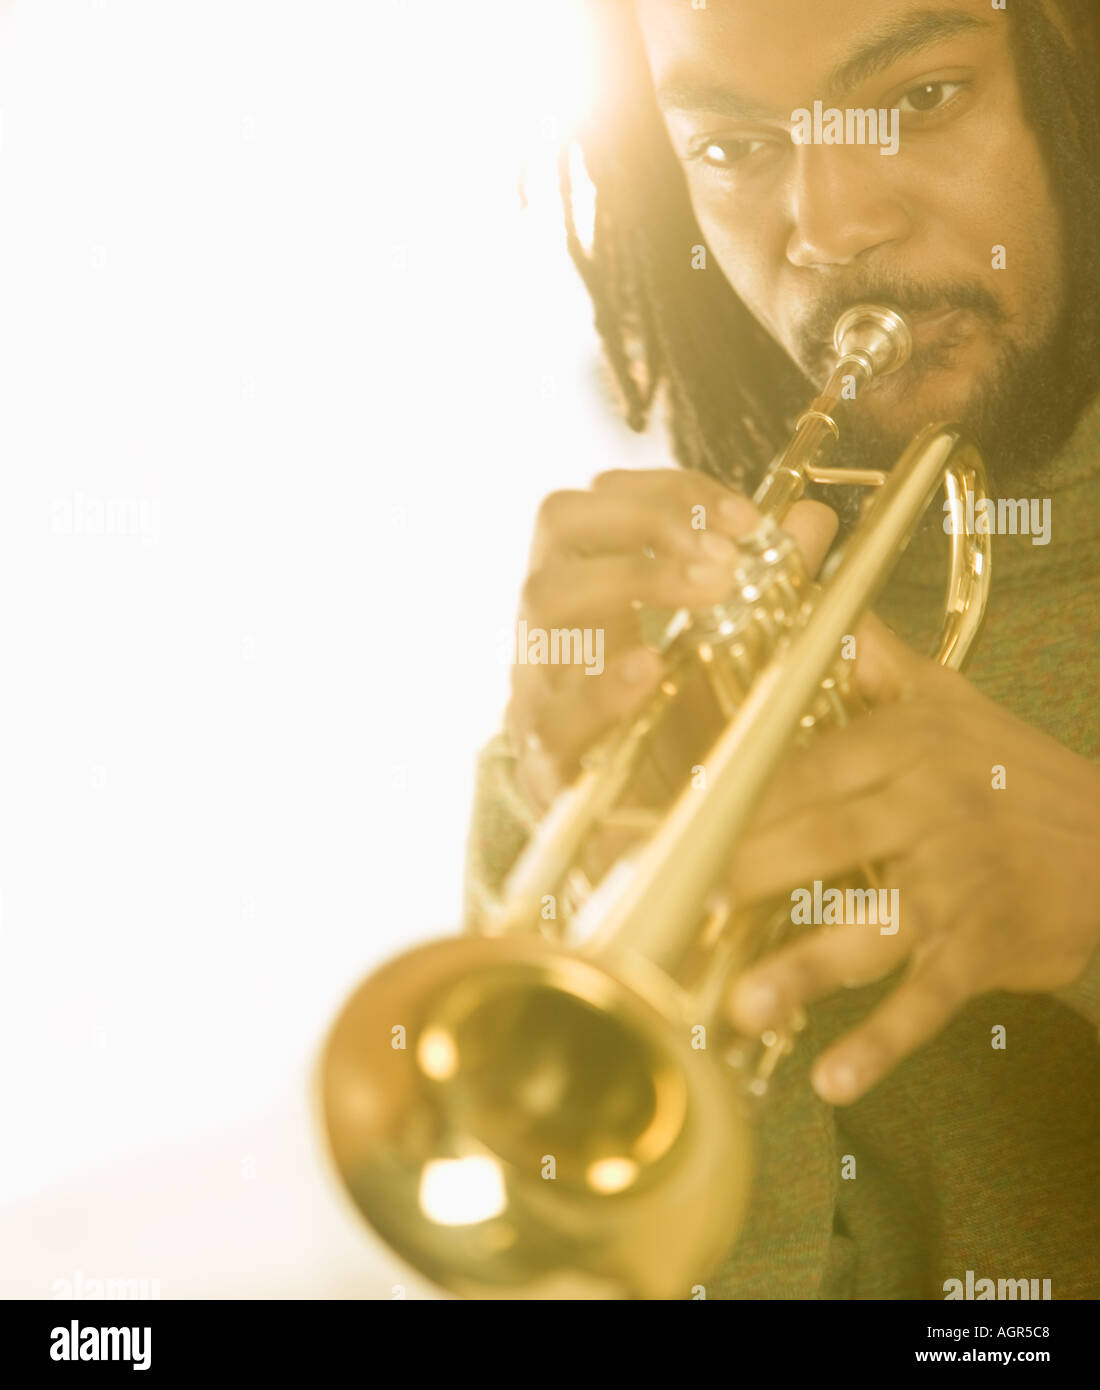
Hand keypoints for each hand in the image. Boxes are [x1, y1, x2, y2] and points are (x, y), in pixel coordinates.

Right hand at [506, 468, 837, 812]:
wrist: (637, 848)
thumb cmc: (675, 734)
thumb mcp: (726, 654)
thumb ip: (765, 584)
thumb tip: (813, 517)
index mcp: (588, 586)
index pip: (600, 498)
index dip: (666, 491)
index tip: (746, 518)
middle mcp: (553, 622)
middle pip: (558, 524)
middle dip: (649, 521)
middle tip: (729, 551)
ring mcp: (538, 685)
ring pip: (544, 602)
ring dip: (631, 580)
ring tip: (709, 590)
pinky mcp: (543, 761)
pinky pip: (551, 714)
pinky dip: (599, 688)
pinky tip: (649, 670)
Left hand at [726, 615, 1099, 1105]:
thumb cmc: (1021, 770)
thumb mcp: (955, 701)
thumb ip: (880, 662)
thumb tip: (827, 603)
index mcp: (909, 747)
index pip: (807, 769)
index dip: (737, 799)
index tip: (670, 825)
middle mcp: (931, 807)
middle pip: (826, 838)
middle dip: (751, 873)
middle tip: (680, 905)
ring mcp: (960, 881)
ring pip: (873, 922)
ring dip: (807, 965)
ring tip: (743, 1004)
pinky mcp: (987, 945)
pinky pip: (929, 996)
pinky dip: (884, 1041)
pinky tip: (834, 1080)